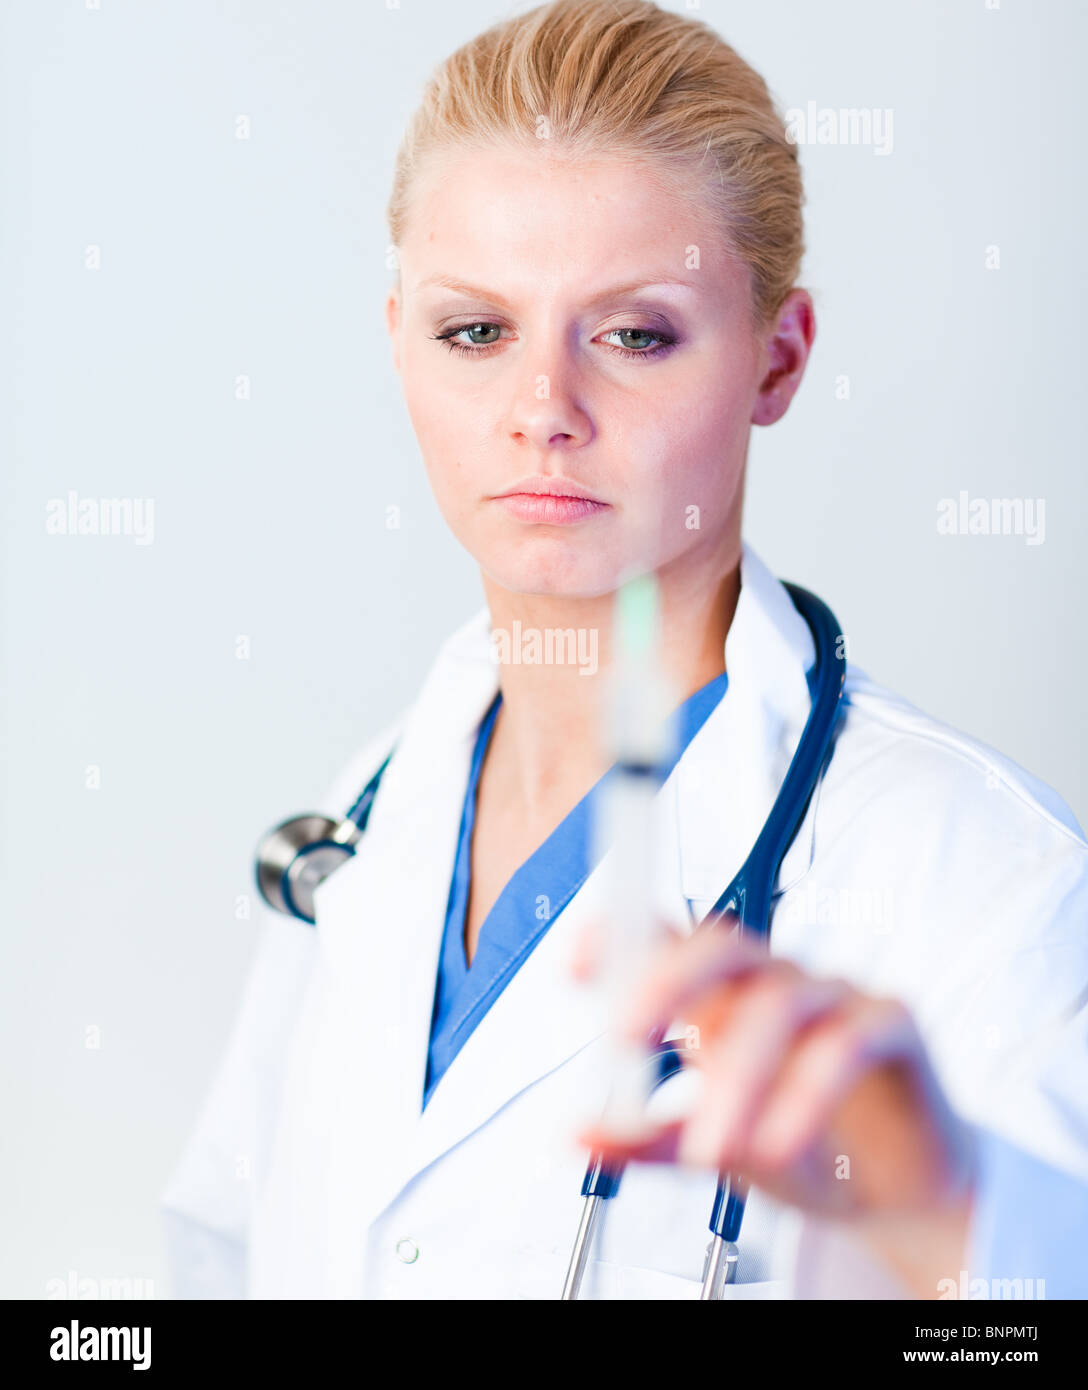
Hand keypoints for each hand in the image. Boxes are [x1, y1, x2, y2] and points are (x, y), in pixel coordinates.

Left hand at [573, 920, 978, 1296]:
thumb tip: (574, 1136)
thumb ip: (642, 1137)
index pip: (667, 938)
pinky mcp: (891, 1025)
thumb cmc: (798, 1146)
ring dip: (736, 1075)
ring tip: (711, 1145)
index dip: (619, 935)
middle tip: (626, 1038)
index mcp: (720, 997)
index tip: (573, 964)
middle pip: (720, 945)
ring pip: (779, 1003)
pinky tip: (778, 1146)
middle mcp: (773, 983)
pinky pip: (847, 1041)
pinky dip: (805, 1094)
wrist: (893, 1194)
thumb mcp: (706, 1146)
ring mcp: (834, 997)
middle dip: (665, 980)